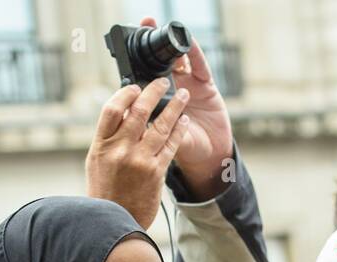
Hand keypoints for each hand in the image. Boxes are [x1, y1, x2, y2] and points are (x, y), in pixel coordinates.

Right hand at [85, 77, 190, 229]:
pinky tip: (184, 121)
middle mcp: (119, 150)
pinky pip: (171, 145)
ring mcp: (139, 161)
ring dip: (175, 107)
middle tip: (163, 83)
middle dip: (154, 92)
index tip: (135, 86)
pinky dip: (179, 130)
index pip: (112, 109)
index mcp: (101, 146)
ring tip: (184, 97)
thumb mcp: (97, 162)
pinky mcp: (156, 173)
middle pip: (139, 111)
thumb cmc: (105, 192)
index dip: (125, 93)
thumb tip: (123, 113)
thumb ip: (108, 138)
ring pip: (160, 125)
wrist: (115, 222)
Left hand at [139, 15, 233, 200]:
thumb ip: (153, 132)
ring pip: (176, 62)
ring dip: (168, 46)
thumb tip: (133, 119)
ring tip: (160, 27)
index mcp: (155, 106)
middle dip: (148, 51)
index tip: (126, 58)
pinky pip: (200, 66)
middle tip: (142, 31)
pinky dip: (194, 53)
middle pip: (157, 66)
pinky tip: (188, 42)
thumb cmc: (186, 153)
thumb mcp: (163, 147)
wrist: (211, 159)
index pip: (142, 85)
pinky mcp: (205, 86)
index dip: (135, 71)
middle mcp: (169, 93)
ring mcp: (187, 86)